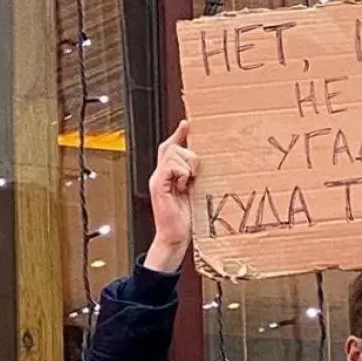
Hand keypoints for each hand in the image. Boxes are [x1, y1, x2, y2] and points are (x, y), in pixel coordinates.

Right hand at [145, 120, 198, 273]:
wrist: (175, 237)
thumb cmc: (186, 219)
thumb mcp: (195, 191)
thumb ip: (195, 176)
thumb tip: (203, 162)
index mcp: (168, 174)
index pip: (171, 147)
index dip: (179, 134)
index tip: (188, 123)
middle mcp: (160, 174)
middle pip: (173, 148)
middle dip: (190, 156)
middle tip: (196, 174)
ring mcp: (157, 179)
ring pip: (174, 155)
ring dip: (188, 167)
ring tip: (189, 183)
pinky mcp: (158, 186)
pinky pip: (171, 167)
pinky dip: (182, 174)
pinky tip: (184, 185)